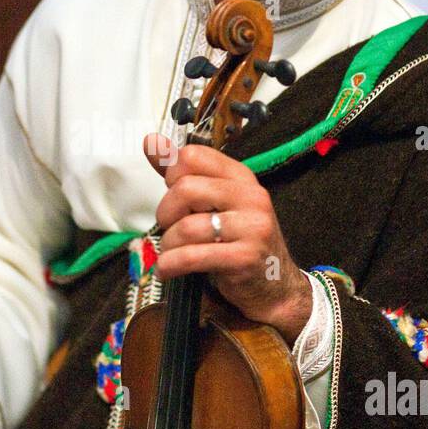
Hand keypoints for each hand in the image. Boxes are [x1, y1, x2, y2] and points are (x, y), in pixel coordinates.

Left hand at [144, 134, 312, 345]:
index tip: (176, 198)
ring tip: (172, 254)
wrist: (276, 286)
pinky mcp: (244, 258)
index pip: (192, 156)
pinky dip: (171, 265)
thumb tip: (151, 142)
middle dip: (166, 213)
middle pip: (185, 188)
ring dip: (168, 245)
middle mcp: (250, 197)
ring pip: (186, 226)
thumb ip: (182, 174)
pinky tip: (168, 270)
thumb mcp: (216, 203)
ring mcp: (251, 227)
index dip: (173, 177)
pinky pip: (193, 256)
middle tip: (170, 228)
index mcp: (241, 177)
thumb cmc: (240, 242)